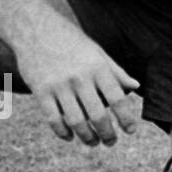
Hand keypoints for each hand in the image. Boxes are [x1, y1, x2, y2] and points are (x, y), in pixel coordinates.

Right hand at [17, 14, 138, 144]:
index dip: (126, 118)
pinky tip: (70, 137)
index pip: (118, 98)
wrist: (35, 28)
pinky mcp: (40, 91)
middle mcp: (80, 78)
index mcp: (98, 67)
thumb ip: (116, 72)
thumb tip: (136, 86)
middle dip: (107, 133)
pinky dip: (63, 132)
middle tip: (111, 142)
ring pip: (76, 121)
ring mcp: (59, 85)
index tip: (130, 131)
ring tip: (93, 143)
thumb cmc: (71, 41)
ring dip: (87, 137)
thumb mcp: (98, 52)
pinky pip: (53, 119)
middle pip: (98, 115)